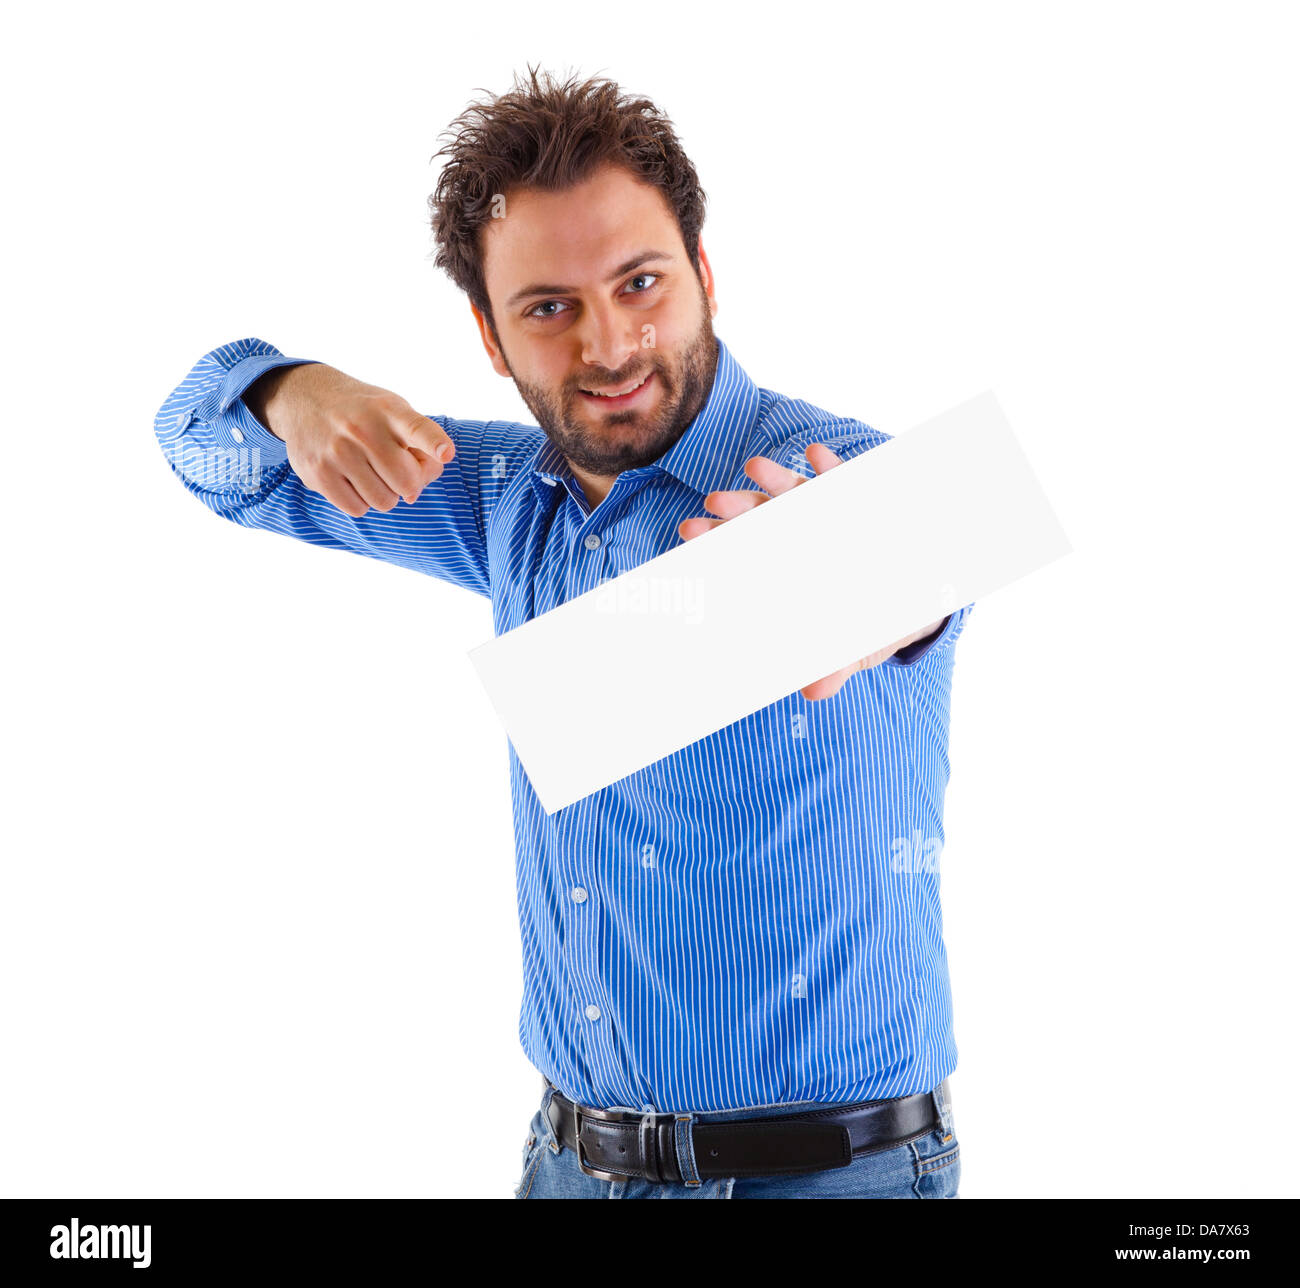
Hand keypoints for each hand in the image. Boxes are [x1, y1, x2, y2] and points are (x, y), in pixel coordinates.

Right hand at [245, 364, 455, 517]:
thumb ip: (420, 448)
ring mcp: (338, 451)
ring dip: (384, 493)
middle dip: (408, 483)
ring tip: (369, 470)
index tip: (445, 454)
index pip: (416, 428)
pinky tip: (350, 478)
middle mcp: (363, 429)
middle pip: (408, 483)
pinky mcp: (318, 473)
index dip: (433, 442)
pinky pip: (358, 509)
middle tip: (393, 468)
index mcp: (390, 410)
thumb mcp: (395, 413)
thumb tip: (413, 493)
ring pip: (384, 502)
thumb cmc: (366, 414)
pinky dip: (360, 501)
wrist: (306, 397)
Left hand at [676, 443, 945, 699]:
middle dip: (735, 509)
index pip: (744, 552)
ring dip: (773, 478)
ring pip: (792, 492)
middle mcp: (797, 535)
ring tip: (755, 467)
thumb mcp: (857, 647)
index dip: (717, 543)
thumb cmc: (875, 623)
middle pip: (758, 518)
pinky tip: (817, 455)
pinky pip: (843, 477)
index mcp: (786, 568)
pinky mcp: (859, 497)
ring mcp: (825, 513)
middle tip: (712, 502)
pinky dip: (830, 465)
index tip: (690, 532)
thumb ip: (835, 665)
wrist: (920, 594)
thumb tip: (814, 692)